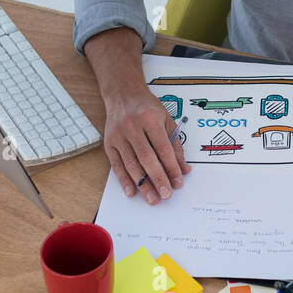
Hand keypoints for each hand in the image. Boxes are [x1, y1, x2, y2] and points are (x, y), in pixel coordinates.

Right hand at [103, 86, 190, 203]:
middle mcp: (133, 127)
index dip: (171, 167)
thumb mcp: (166, 120)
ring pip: (131, 164)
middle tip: (165, 195)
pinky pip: (116, 165)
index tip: (178, 182)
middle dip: (157, 178)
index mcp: (150, 119)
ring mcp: (119, 135)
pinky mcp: (109, 143)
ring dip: (142, 184)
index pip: (163, 148)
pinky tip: (132, 191)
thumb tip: (183, 168)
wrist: (123, 95)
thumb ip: (175, 145)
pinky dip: (124, 180)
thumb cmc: (147, 108)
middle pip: (146, 158)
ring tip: (152, 198)